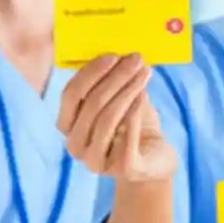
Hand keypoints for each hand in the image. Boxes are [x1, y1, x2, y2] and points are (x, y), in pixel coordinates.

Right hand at [58, 53, 176, 181]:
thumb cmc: (133, 124)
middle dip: (115, 78)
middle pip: (91, 104)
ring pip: (107, 119)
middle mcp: (76, 145)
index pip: (71, 95)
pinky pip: (126, 138)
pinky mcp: (122, 170)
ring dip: (127, 91)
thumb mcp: (118, 99)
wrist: (155, 158)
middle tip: (136, 59)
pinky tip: (143, 94)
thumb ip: (111, 80)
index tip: (113, 55)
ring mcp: (96, 161)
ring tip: (144, 74)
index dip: (91, 73)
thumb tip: (119, 52)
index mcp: (68, 125)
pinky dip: (134, 112)